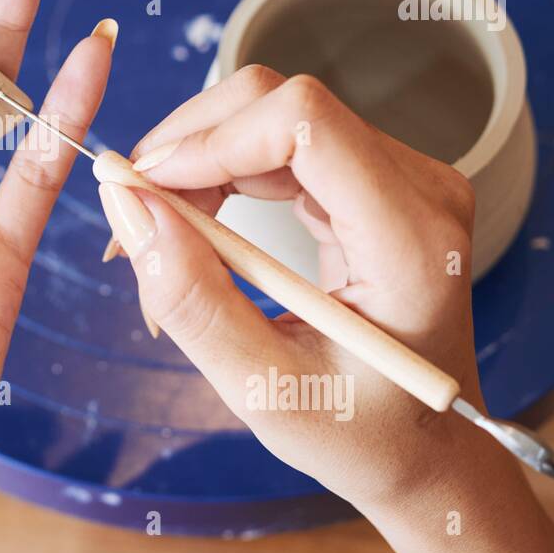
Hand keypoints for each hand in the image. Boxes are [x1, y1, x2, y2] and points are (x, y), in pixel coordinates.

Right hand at [99, 66, 553, 552]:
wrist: (424, 449)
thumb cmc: (360, 435)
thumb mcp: (264, 391)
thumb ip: (195, 303)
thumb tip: (129, 210)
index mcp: (410, 241)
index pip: (306, 122)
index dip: (212, 141)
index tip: (145, 191)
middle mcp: (418, 188)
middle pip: (280, 103)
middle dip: (189, 147)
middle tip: (131, 216)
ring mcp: (399, 177)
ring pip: (269, 113)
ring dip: (195, 161)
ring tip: (153, 232)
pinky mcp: (371, 180)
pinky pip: (277, 141)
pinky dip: (218, 172)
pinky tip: (190, 226)